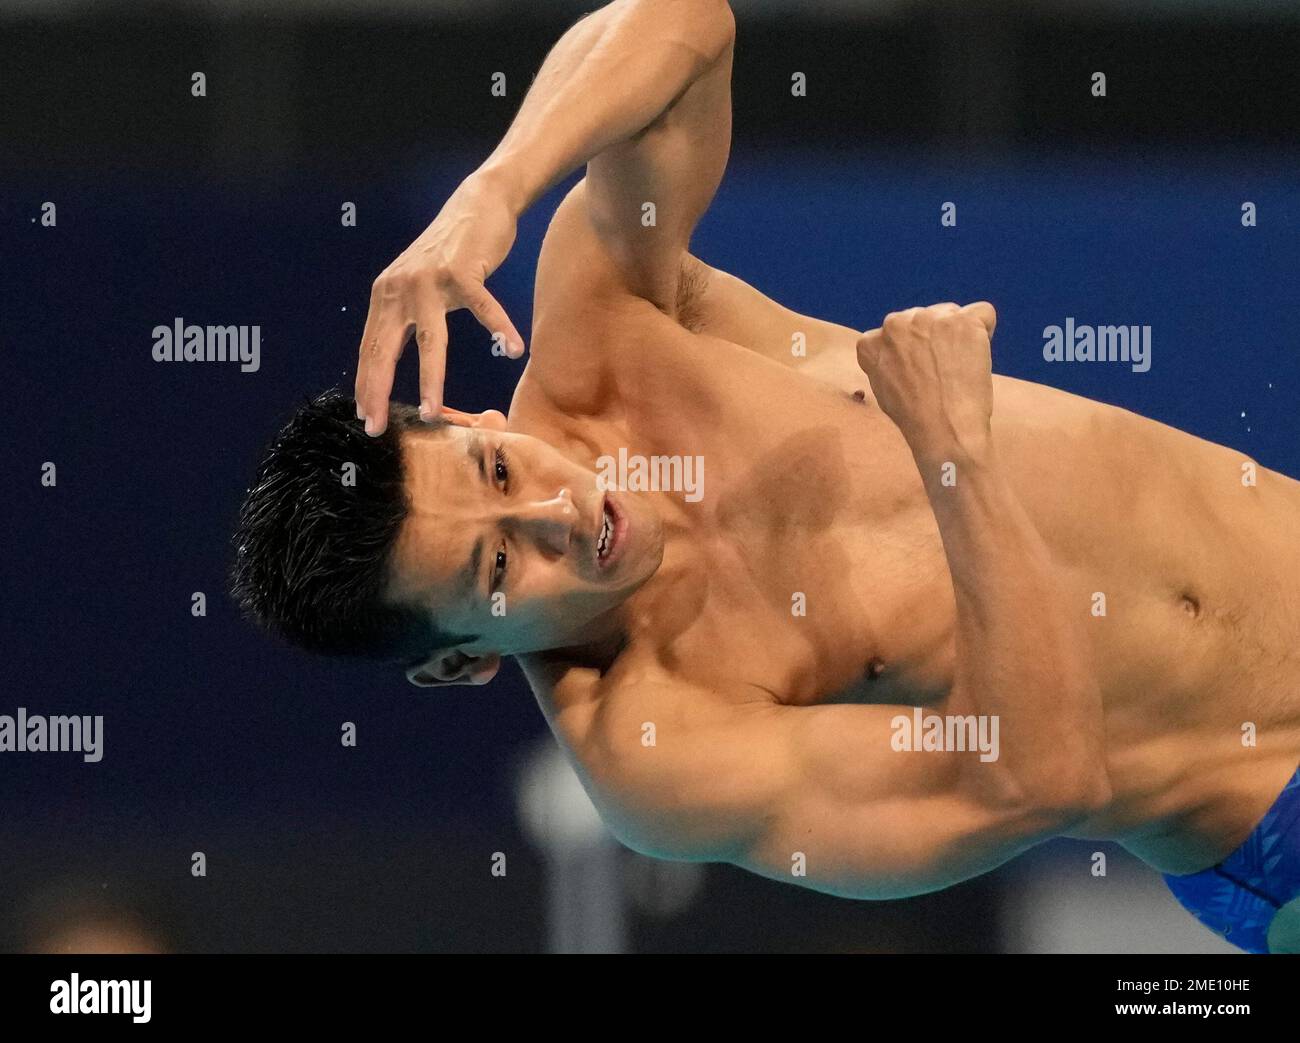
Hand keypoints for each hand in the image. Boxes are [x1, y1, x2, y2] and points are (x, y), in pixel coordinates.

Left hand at [354, 170, 524, 434]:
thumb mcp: (417, 285)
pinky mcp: (463, 269)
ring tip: (432, 411)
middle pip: (386, 348)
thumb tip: (389, 357)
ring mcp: (431, 279)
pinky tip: (513, 349)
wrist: (478, 203)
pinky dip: (500, 329)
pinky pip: (483, 308)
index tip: (367, 417)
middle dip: (380, 390)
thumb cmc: (451, 251)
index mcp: (386, 297)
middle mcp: (400, 288)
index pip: (370, 349)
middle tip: (378, 424)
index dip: (367, 384)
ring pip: (431, 339)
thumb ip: (403, 317)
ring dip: (431, 379)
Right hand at [856, 302, 996, 457]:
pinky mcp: (962, 321)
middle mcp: (896, 323)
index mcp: (872, 341)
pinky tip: (978, 356)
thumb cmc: (915, 417)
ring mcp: (929, 319)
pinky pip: (982, 313)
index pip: (894, 332)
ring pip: (951, 314)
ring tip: (959, 368)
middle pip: (923, 318)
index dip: (911, 351)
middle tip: (942, 371)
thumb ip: (888, 359)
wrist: (943, 428)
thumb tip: (906, 350)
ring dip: (957, 334)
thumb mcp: (882, 386)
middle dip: (933, 338)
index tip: (919, 371)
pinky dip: (984, 330)